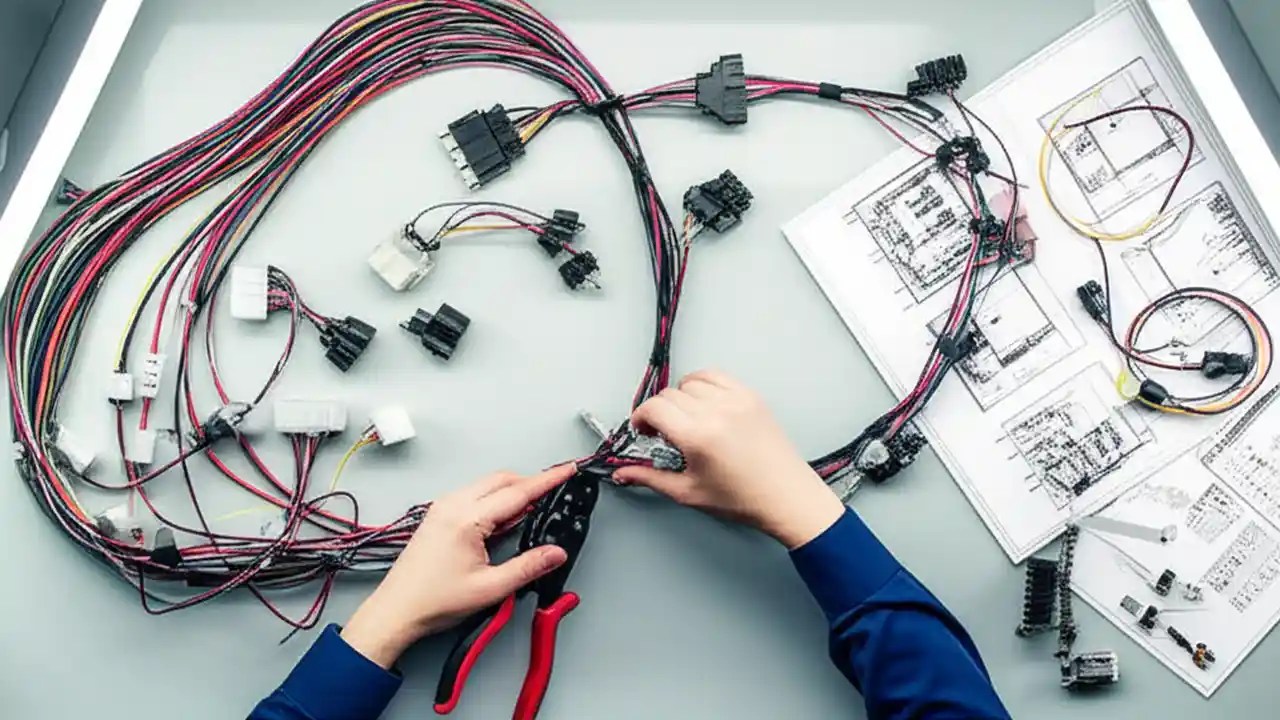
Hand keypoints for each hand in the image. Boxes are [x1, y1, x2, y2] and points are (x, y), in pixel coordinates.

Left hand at [341, 465, 573, 668]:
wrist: (397, 610)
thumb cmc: (432, 600)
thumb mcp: (490, 588)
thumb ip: (528, 567)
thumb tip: (554, 554)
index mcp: (466, 519)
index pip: (517, 492)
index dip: (546, 480)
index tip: (566, 471)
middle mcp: (452, 506)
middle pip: (502, 480)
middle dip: (531, 483)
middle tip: (555, 491)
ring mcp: (442, 508)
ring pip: (487, 485)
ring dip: (512, 491)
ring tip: (532, 511)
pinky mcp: (438, 515)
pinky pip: (473, 495)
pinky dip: (494, 500)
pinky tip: (504, 518)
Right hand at [614, 370, 843, 549]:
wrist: (786, 497)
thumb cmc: (744, 499)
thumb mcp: (688, 492)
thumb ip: (649, 478)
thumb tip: (624, 473)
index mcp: (699, 436)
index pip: (654, 408)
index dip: (640, 418)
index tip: (642, 430)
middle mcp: (717, 412)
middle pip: (670, 394)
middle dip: (659, 411)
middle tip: (662, 432)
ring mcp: (737, 400)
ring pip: (692, 381)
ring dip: (681, 397)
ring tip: (685, 420)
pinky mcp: (751, 397)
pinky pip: (718, 377)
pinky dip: (704, 386)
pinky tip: (704, 406)